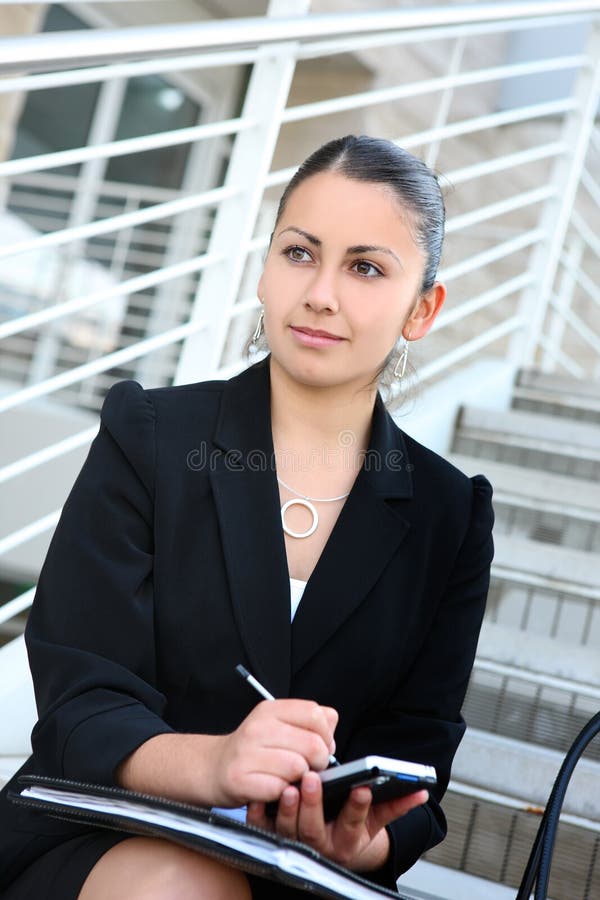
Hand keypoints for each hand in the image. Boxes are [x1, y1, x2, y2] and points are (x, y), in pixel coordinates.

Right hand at [210, 699, 337, 806]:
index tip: (321, 746)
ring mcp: (247, 752)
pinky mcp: (240, 779)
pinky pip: (279, 789)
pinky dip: (282, 793)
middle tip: (308, 767)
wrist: (213, 768)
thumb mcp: (278, 725)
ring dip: (300, 779)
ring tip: (289, 778)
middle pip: (313, 744)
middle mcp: (258, 727)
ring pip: (298, 767)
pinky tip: (273, 788)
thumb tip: (331, 733)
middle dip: (318, 762)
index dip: (326, 735)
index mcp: (271, 710)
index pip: (315, 714)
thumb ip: (309, 722)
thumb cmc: (253, 749)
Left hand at [246, 771, 427, 871]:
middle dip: (314, 804)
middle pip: (316, 828)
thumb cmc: (350, 826)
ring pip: (291, 829)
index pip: (354, 822)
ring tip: (290, 786)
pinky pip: (264, 828)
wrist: (329, 847)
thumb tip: (420, 792)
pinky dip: (260, 814)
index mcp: (348, 839)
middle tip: (313, 779)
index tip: (362, 788)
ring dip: (289, 809)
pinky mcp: (274, 836)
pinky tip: (260, 798)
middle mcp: (322, 844)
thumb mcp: (375, 820)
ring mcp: (297, 842)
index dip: (358, 806)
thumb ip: (395, 805)